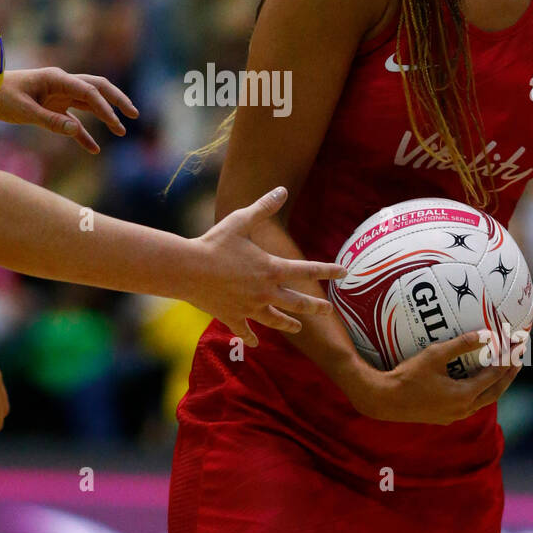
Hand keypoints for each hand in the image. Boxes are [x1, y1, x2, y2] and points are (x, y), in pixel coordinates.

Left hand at [0, 68, 137, 152]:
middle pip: (97, 88)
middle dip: (116, 100)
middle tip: (133, 114)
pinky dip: (84, 134)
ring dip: (106, 115)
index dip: (104, 106)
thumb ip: (50, 121)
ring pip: (90, 102)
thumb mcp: (23, 111)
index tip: (115, 123)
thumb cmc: (0, 97)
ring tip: (122, 131)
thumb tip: (75, 131)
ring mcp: (59, 95)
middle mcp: (61, 83)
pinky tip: (94, 150)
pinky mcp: (53, 108)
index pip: (88, 90)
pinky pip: (74, 121)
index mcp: (56, 78)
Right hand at [191, 186, 346, 346]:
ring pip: (275, 319)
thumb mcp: (241, 221)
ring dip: (288, 324)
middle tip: (328, 310)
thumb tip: (282, 190)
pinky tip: (255, 343)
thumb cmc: (214, 243)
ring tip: (298, 328)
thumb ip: (264, 207)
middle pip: (297, 302)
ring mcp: (249, 307)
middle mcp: (265, 291)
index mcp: (271, 268)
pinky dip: (251, 337)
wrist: (188, 269)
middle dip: (315, 307)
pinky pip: (245, 330)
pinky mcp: (232, 316)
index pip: (307, 270)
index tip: (344, 272)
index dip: (328, 270)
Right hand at [348, 331, 521, 423]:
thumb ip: (461, 345)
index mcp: (465, 395)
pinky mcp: (446, 416)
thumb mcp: (434, 355)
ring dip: (496, 385)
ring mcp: (455, 415)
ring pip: (485, 400)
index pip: (494, 375)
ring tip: (504, 371)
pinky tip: (477, 383)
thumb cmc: (408, 376)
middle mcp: (464, 408)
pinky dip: (481, 391)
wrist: (385, 400)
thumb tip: (485, 335)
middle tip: (520, 359)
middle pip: (496, 391)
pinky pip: (472, 404)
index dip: (508, 359)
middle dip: (509, 375)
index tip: (517, 346)